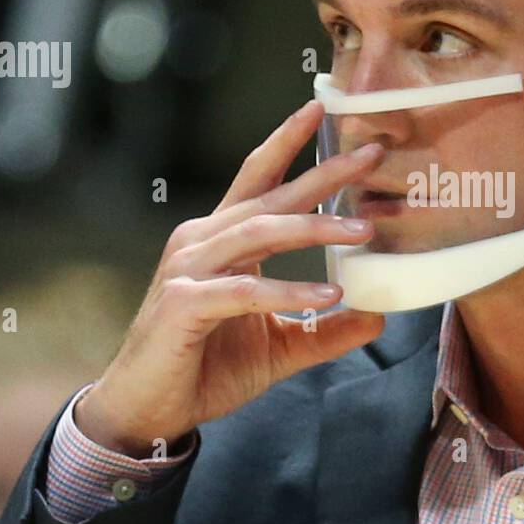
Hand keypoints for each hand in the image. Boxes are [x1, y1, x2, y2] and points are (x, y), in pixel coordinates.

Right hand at [76, 100, 384, 455]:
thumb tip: (377, 318)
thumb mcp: (278, 349)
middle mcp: (202, 243)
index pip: (257, 178)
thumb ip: (323, 332)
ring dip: (315, 229)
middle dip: (323, 175)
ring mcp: (189, 271)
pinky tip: (329, 296)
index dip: (287, 142)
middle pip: (270, 197)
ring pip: (260, 234)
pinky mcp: (184, 306)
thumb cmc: (204, 370)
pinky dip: (290, 291)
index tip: (322, 108)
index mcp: (221, 241)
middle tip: (372, 155)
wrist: (146, 414)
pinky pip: (246, 290)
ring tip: (364, 232)